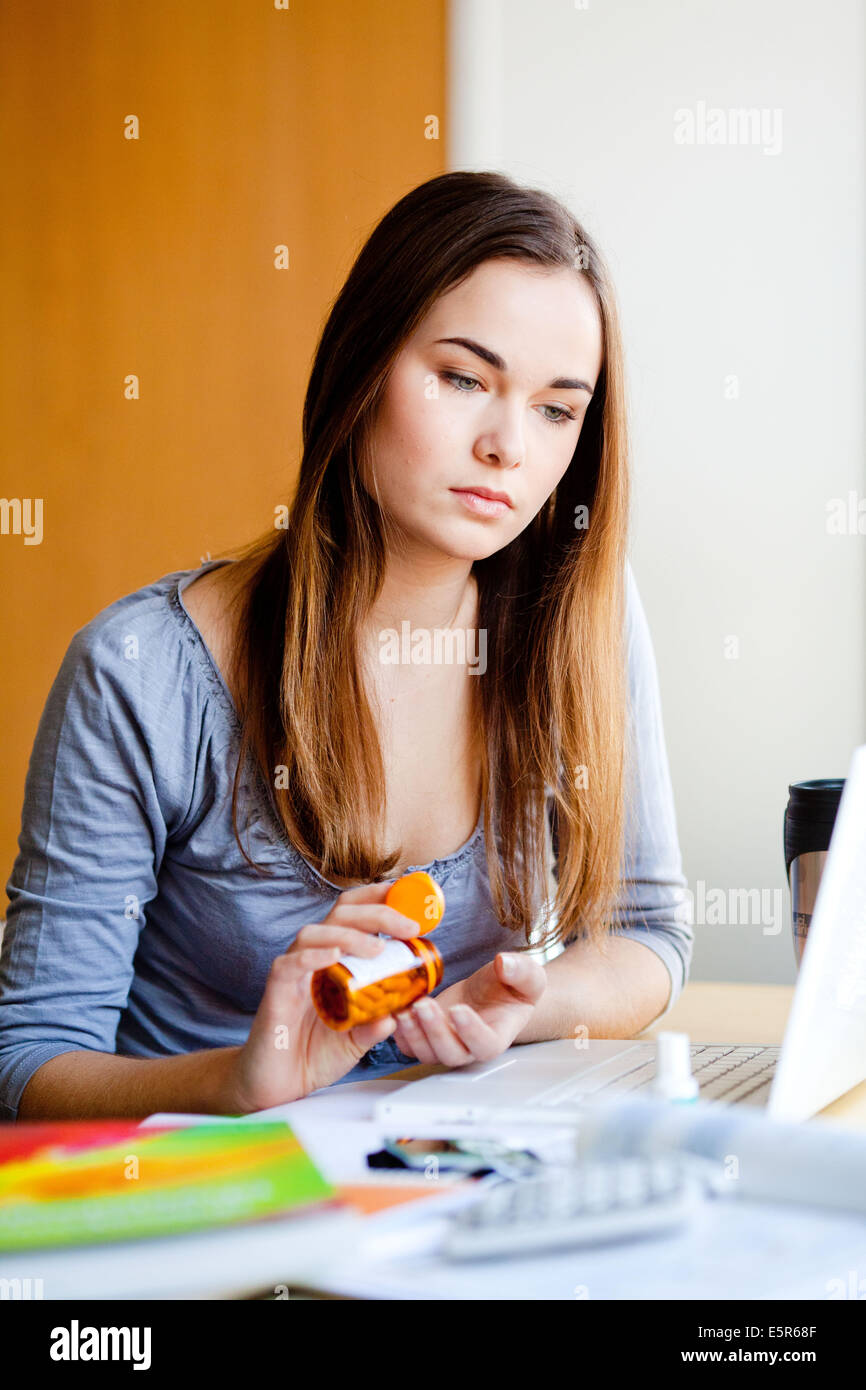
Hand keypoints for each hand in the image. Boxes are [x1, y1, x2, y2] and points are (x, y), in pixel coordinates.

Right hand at [226, 879, 420, 1111]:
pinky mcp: (276, 991)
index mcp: (335, 959)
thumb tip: (399, 1013)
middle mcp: (313, 958)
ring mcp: (293, 972)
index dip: (380, 898)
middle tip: (409, 926)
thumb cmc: (313, 1055)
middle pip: (341, 914)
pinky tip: (333, 958)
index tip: (411, 894)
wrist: (277, 1087)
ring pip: (316, 933)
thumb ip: (375, 1025)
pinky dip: (312, 956)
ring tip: (378, 949)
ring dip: (350, 935)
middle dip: (377, 913)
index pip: (355, 914)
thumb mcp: (356, 1041)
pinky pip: (289, 965)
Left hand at [390, 950, 546, 1066]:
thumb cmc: (510, 988)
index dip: (471, 1032)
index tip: (459, 1010)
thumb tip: (505, 963)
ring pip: (426, 1052)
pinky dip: (398, 1032)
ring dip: (413, 1033)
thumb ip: (520, 971)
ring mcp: (445, 1043)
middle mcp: (469, 1046)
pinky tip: (394, 1010)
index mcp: (497, 1036)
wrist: (493, 991)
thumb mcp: (526, 976)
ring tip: (405, 1009)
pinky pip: (408, 1044)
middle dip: (435, 1031)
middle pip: (450, 1053)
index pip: (485, 1044)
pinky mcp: (425, 1035)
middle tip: (424, 1005)